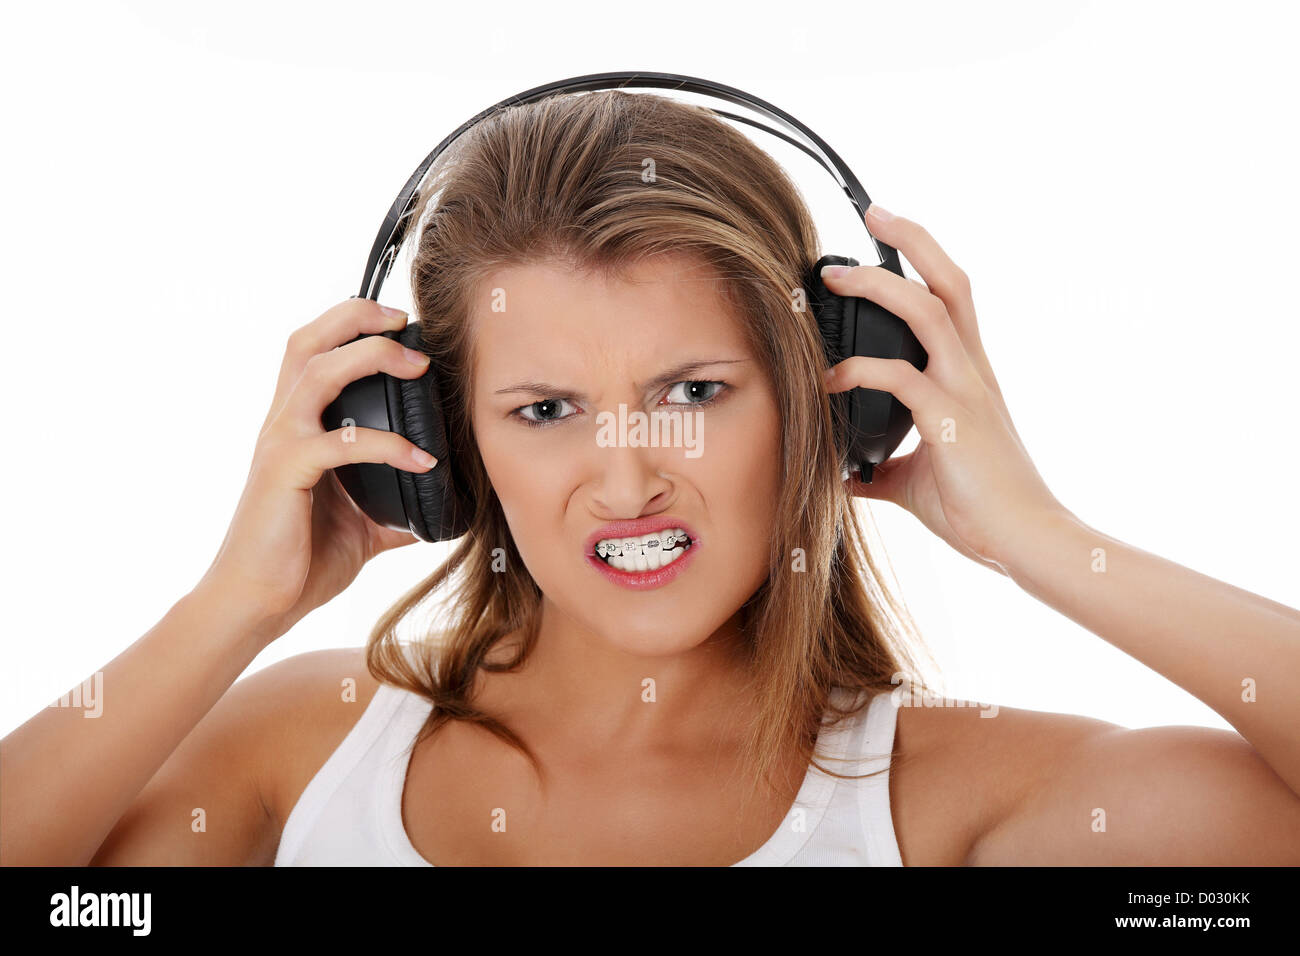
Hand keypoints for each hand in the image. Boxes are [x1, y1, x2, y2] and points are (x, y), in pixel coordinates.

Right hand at [197, 298, 439, 638]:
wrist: (256, 605)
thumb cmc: (301, 560)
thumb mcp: (363, 526)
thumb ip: (396, 507)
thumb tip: (443, 511)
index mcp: (298, 425)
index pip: (316, 351)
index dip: (352, 323)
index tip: (402, 322)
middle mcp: (284, 424)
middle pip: (307, 340)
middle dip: (356, 316)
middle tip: (406, 320)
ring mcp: (281, 445)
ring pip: (317, 373)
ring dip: (370, 357)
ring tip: (418, 366)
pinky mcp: (284, 474)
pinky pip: (339, 443)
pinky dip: (385, 444)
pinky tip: (422, 460)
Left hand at [822, 204, 1067, 573]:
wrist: (1027, 542)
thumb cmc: (981, 512)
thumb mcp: (917, 482)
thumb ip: (883, 468)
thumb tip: (846, 475)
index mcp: (968, 375)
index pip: (950, 299)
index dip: (923, 260)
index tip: (885, 234)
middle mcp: (971, 370)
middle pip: (951, 281)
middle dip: (912, 240)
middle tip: (872, 213)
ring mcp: (965, 390)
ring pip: (929, 310)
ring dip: (879, 285)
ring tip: (837, 276)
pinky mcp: (951, 420)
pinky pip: (902, 377)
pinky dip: (859, 371)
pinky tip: (828, 379)